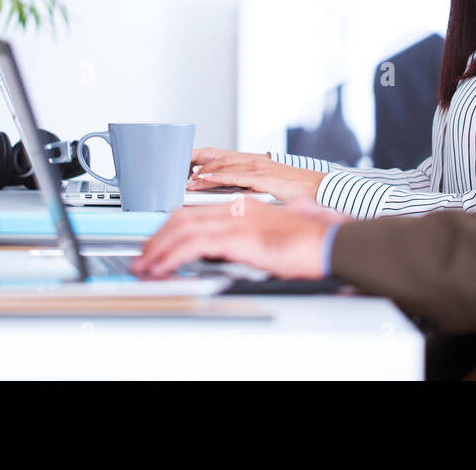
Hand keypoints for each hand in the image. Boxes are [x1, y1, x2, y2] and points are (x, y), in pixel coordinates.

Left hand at [131, 199, 344, 278]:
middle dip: (157, 238)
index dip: (168, 230)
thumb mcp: (269, 240)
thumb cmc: (310, 245)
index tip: (155, 246)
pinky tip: (165, 267)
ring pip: (183, 228)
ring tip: (146, 266)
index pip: (193, 213)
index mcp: (242, 208)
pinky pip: (196, 244)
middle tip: (143, 258)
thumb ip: (245, 242)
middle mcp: (236, 209)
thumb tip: (225, 253)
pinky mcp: (242, 237)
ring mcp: (238, 220)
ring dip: (159, 249)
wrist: (333, 243)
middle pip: (181, 217)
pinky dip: (174, 255)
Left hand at [187, 151, 325, 203]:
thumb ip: (248, 193)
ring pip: (221, 165)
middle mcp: (252, 160)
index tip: (180, 165)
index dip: (198, 159)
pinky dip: (216, 176)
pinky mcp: (263, 177)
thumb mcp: (267, 190)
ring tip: (182, 178)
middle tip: (172, 168)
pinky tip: (202, 179)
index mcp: (251, 162)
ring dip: (199, 172)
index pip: (218, 156)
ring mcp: (257, 167)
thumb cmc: (298, 193)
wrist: (322, 189)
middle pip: (214, 156)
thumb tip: (230, 203)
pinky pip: (235, 176)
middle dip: (192, 161)